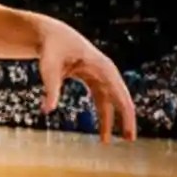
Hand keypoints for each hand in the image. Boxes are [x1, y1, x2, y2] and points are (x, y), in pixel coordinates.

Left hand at [36, 19, 136, 142]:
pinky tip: (103, 128)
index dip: (126, 115)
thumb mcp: (48, 67)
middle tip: (129, 141)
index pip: (120, 95)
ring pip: (109, 102)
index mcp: (103, 67)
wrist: (49, 34)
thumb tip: (47, 110)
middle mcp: (106, 71)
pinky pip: (102, 100)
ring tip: (105, 141)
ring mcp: (100, 75)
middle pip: (120, 99)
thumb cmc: (50, 47)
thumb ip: (51, 88)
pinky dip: (103, 114)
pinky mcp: (92, 79)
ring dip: (109, 121)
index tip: (129, 134)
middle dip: (125, 120)